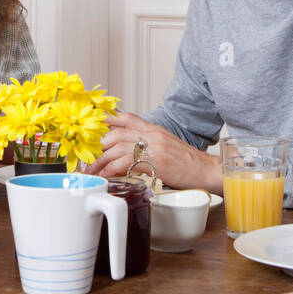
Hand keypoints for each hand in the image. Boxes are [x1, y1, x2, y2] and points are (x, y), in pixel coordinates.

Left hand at [87, 113, 216, 191]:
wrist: (207, 171)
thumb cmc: (187, 163)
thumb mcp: (165, 147)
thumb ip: (146, 145)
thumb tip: (125, 153)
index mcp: (153, 129)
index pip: (125, 117)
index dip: (105, 119)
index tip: (90, 126)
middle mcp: (152, 134)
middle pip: (115, 133)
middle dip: (96, 146)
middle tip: (85, 158)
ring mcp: (154, 146)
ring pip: (116, 148)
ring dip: (99, 161)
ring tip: (90, 172)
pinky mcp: (155, 161)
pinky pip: (126, 163)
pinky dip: (111, 170)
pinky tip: (105, 176)